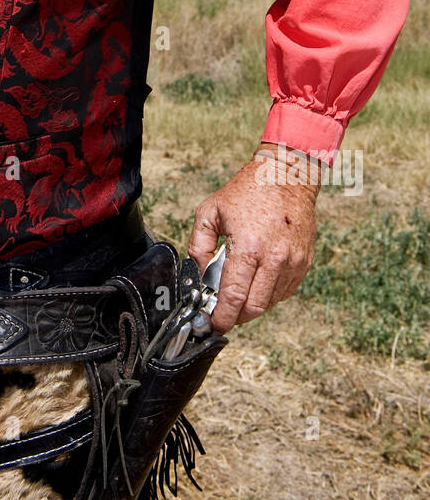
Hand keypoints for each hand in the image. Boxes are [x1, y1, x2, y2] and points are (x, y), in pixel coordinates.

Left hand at [188, 143, 319, 331]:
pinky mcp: (304, 262)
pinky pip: (284, 292)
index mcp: (248, 247)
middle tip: (222, 315)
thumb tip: (196, 274)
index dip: (221, 317)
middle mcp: (274, 258)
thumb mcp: (210, 211)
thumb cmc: (247, 191)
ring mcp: (293, 262)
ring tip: (238, 293)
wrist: (287, 175)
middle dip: (235, 318)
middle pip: (254, 308)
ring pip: (270, 303)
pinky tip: (256, 282)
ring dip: (251, 306)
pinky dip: (268, 294)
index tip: (212, 324)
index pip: (234, 297)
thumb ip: (198, 246)